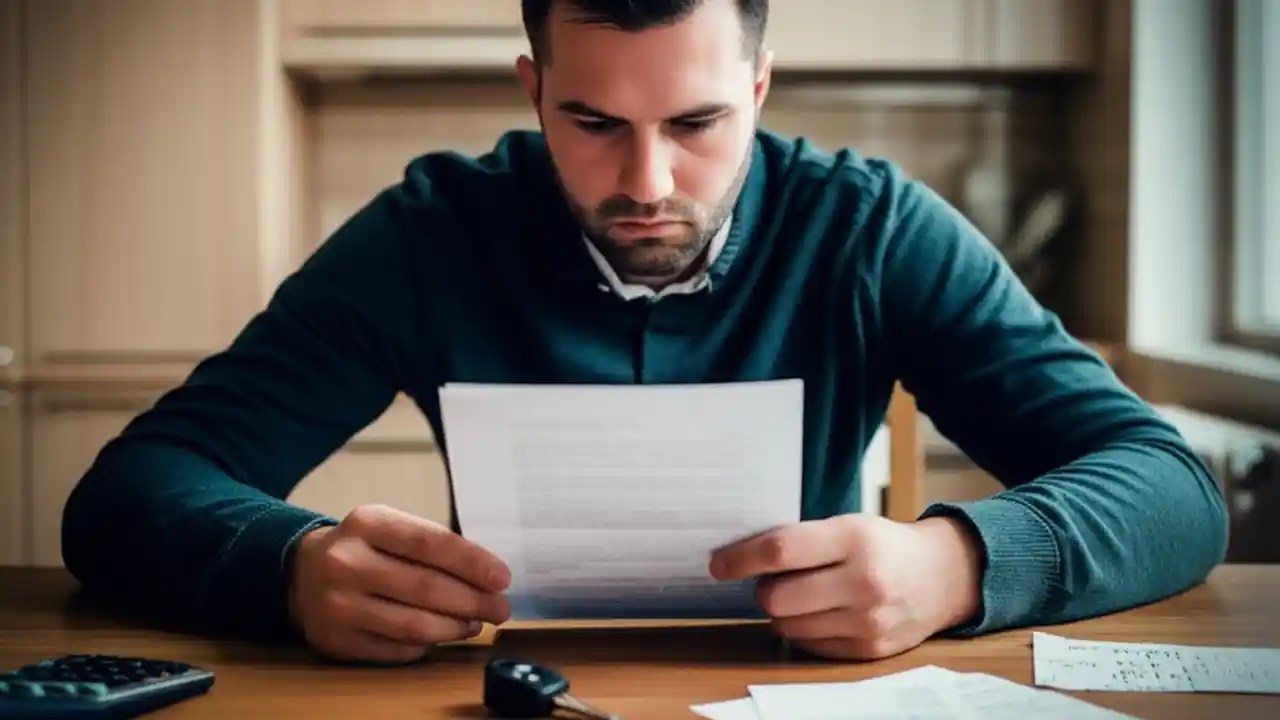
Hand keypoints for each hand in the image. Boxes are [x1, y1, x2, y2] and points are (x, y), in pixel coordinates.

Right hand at [287, 504, 511, 662]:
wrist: (301, 573)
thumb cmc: (363, 548)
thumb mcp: (390, 527)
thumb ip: (433, 545)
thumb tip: (488, 578)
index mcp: (367, 523)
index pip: (430, 543)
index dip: (472, 562)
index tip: (502, 578)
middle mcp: (347, 562)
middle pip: (426, 588)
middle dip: (473, 601)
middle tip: (500, 609)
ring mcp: (338, 604)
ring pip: (413, 625)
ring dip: (454, 627)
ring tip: (474, 623)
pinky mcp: (336, 640)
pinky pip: (396, 649)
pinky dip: (426, 644)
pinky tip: (441, 635)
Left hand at [708, 514, 982, 659]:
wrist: (943, 576)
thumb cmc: (883, 545)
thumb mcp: (848, 526)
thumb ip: (801, 540)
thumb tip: (739, 559)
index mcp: (853, 538)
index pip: (779, 551)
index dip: (739, 558)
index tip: (718, 564)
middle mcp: (863, 581)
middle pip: (776, 597)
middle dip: (763, 590)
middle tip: (772, 582)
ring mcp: (867, 620)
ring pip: (788, 627)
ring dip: (782, 613)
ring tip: (802, 597)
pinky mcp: (869, 650)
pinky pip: (810, 646)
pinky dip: (804, 631)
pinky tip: (820, 614)